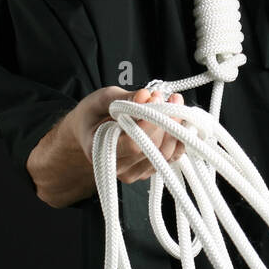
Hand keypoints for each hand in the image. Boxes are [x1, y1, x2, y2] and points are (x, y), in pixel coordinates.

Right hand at [68, 85, 186, 182]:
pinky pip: (171, 157)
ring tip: (175, 104)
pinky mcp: (148, 169)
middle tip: (171, 98)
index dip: (150, 122)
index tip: (156, 98)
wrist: (88, 132)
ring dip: (176, 128)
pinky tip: (180, 120)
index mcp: (100, 151)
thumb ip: (124, 98)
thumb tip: (146, 96)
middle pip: (152, 149)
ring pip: (165, 154)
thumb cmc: (92, 115)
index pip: (133, 144)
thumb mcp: (101, 100)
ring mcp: (134, 172)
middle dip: (166, 120)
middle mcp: (118, 168)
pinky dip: (179, 139)